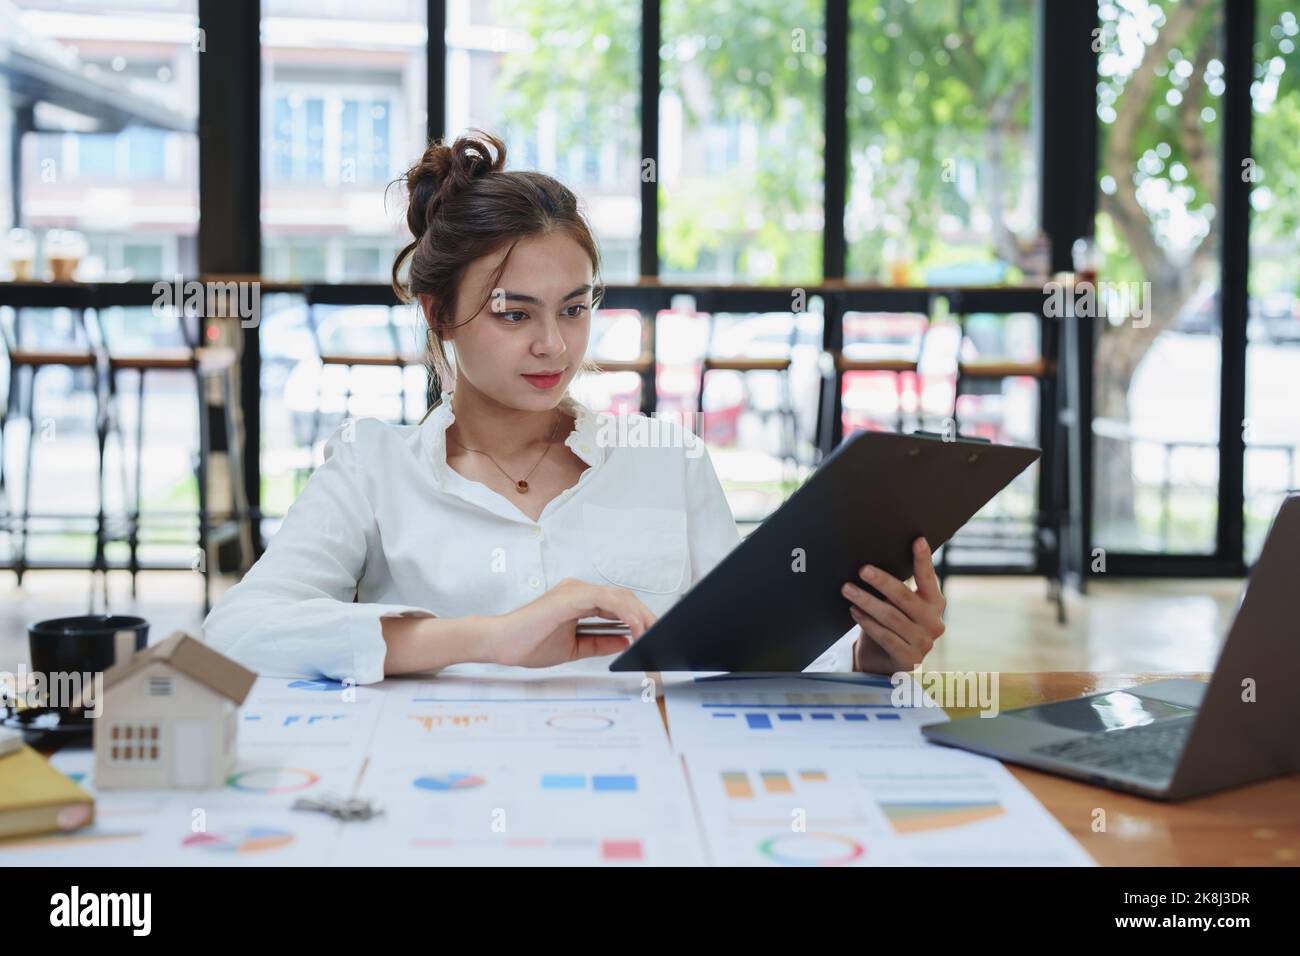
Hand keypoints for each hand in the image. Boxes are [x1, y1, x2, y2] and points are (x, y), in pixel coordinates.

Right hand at [484, 578, 657, 666]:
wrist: (500, 643)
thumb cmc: (528, 643)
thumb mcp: (574, 648)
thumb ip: (600, 642)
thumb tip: (626, 641)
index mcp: (579, 601)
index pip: (617, 605)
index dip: (638, 619)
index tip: (653, 635)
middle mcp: (578, 591)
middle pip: (623, 598)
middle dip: (645, 617)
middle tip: (660, 636)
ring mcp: (574, 591)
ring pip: (618, 596)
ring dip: (639, 615)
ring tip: (651, 634)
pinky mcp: (570, 597)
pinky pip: (605, 600)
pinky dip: (624, 613)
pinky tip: (634, 628)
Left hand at [842, 537, 945, 673]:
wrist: (883, 660)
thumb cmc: (888, 624)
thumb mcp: (895, 604)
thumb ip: (894, 589)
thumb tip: (871, 565)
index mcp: (935, 603)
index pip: (928, 578)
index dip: (923, 559)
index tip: (918, 540)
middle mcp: (934, 622)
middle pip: (904, 597)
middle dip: (882, 582)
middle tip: (863, 570)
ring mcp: (924, 642)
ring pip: (891, 617)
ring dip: (867, 601)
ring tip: (848, 589)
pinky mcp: (910, 659)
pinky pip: (885, 636)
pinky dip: (867, 622)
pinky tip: (854, 611)